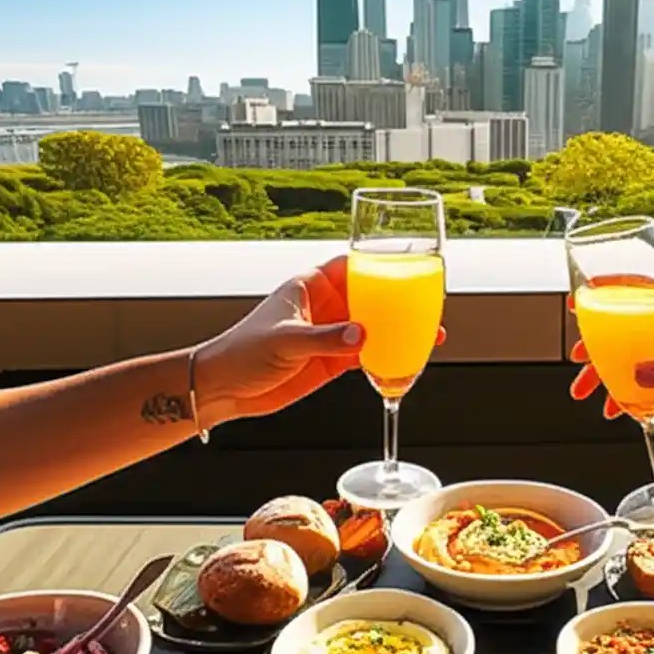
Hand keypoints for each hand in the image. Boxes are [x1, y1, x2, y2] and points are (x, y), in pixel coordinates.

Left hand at [194, 256, 444, 426]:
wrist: (224, 390)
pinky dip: (387, 357)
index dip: (377, 263)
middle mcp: (324, 307)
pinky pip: (367, 355)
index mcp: (310, 287)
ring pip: (374, 327)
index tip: (406, 264)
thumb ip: (324, 339)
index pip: (350, 266)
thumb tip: (362, 335)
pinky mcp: (332, 362)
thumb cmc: (240, 352)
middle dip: (399, 300)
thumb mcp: (284, 341)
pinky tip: (406, 360)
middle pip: (370, 296)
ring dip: (399, 331)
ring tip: (429, 333)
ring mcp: (330, 335)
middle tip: (428, 304)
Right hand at [569, 293, 653, 434]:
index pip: (642, 295)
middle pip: (626, 333)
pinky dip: (625, 398)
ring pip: (629, 362)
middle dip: (598, 346)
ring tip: (587, 393)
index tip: (582, 301)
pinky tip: (618, 410)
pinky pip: (642, 388)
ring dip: (606, 376)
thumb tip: (638, 374)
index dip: (610, 295)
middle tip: (579, 360)